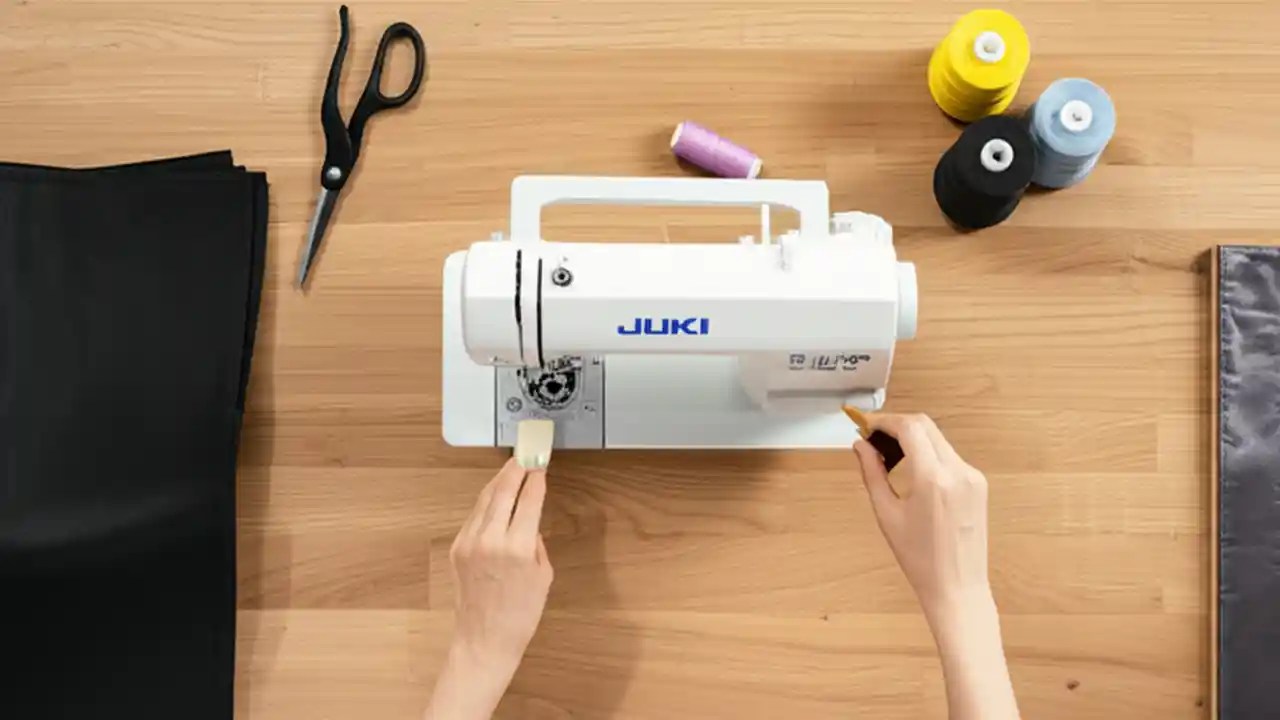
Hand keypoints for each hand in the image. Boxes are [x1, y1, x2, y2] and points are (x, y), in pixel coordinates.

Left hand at [424, 459, 552, 719]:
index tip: (541, 465)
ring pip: (485, 500)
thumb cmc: (521, 614)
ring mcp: (470, 542)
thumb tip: (530, 521)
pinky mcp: (457, 548)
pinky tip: (495, 497)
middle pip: (503, 491)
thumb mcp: (543, 575)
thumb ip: (537, 542)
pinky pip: (474, 517)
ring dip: (499, 481)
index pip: (529, 500)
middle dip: (515, 470)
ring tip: (510, 468)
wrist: (484, 639)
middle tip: (525, 455)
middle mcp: (491, 540)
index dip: (536, 479)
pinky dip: (486, 503)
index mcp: (519, 547)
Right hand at [853, 413, 988, 617]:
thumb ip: (872, 474)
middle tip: (874, 436)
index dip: (885, 421)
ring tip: (890, 455)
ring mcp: (972, 477)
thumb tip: (861, 447)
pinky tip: (913, 470)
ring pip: (938, 439)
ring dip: (914, 438)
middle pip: (926, 426)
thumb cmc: (921, 559)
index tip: (867, 425)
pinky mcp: (978, 484)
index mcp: (933, 480)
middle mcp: (958, 472)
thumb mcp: (887, 515)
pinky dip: (929, 453)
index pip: (910, 428)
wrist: (958, 586)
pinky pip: (949, 456)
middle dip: (898, 425)